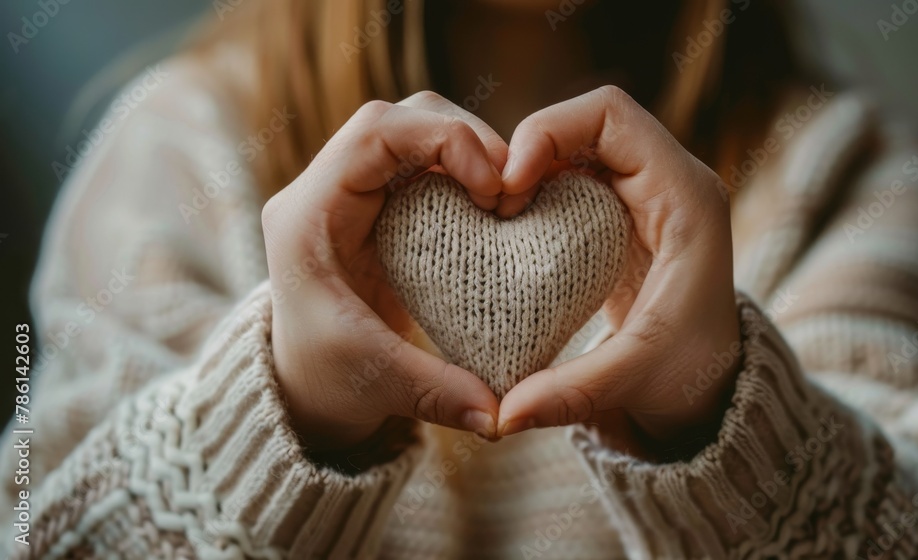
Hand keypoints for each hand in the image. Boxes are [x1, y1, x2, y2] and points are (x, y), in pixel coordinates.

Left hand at [261, 92, 506, 454]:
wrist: (305, 382)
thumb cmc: (325, 377)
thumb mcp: (377, 382)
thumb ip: (438, 392)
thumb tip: (501, 417)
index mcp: (307, 215)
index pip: (374, 133)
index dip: (442, 139)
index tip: (491, 183)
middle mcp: (326, 190)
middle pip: (401, 119)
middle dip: (465, 138)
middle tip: (511, 188)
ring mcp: (353, 192)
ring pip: (416, 132)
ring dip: (469, 150)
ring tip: (508, 196)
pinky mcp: (381, 204)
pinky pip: (427, 162)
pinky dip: (466, 172)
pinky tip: (494, 207)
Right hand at [496, 86, 741, 450]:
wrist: (712, 385)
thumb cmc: (689, 375)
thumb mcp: (632, 379)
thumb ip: (569, 392)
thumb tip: (500, 418)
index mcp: (685, 198)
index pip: (612, 115)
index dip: (550, 130)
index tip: (512, 181)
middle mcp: (669, 181)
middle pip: (589, 120)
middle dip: (532, 146)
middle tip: (495, 201)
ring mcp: (648, 192)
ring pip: (579, 142)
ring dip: (534, 165)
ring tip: (499, 213)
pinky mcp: (627, 210)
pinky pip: (577, 171)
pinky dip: (541, 185)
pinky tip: (515, 226)